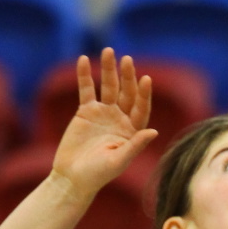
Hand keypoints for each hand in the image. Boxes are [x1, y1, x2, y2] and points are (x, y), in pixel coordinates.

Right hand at [51, 48, 157, 199]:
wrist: (73, 177)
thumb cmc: (99, 174)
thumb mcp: (118, 161)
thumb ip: (135, 146)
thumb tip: (153, 131)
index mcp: (133, 131)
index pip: (141, 108)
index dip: (144, 94)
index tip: (146, 79)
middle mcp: (121, 119)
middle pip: (126, 93)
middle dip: (127, 76)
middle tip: (127, 59)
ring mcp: (104, 113)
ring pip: (108, 87)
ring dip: (108, 69)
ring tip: (108, 51)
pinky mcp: (86, 111)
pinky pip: (86, 89)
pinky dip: (84, 75)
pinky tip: (84, 59)